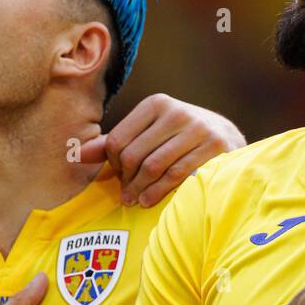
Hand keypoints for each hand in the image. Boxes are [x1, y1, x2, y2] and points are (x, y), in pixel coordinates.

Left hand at [81, 94, 245, 206]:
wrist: (227, 137)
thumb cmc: (179, 138)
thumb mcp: (149, 133)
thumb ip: (115, 143)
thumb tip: (77, 154)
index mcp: (157, 103)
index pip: (118, 139)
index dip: (113, 163)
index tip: (120, 175)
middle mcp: (177, 112)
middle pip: (134, 155)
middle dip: (126, 179)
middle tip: (125, 194)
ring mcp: (198, 128)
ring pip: (154, 166)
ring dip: (140, 189)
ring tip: (135, 201)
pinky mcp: (214, 146)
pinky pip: (177, 174)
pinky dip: (159, 191)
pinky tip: (150, 200)